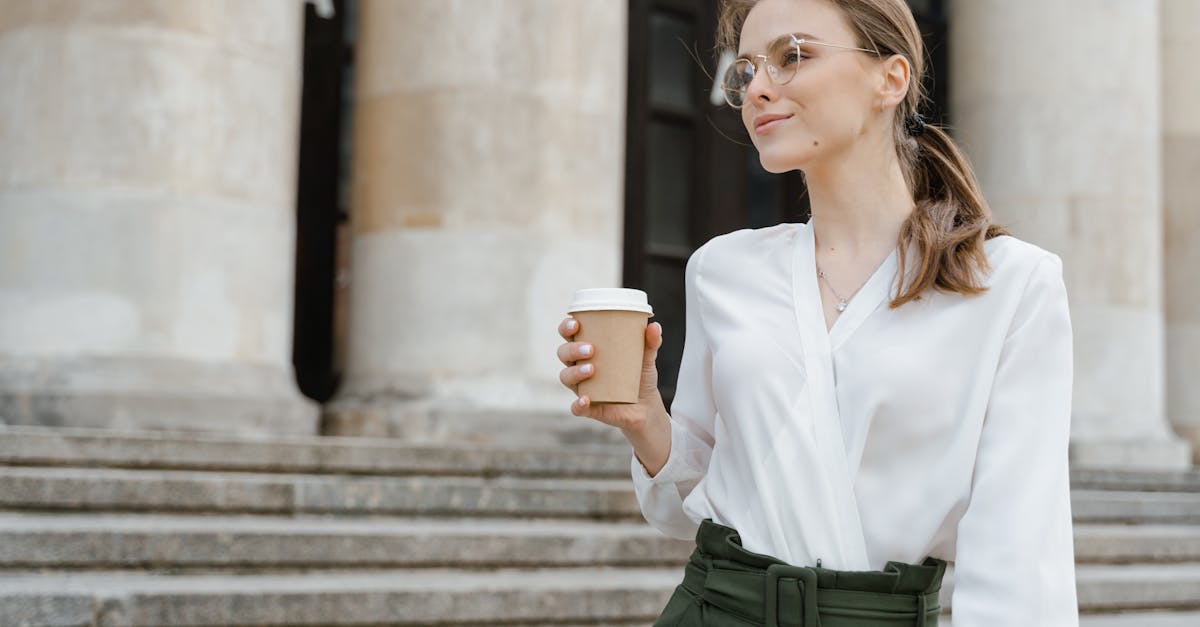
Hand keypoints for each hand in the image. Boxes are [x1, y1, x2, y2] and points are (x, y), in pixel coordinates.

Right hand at [556, 317, 671, 442]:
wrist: (646, 406)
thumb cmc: (639, 375)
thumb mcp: (646, 358)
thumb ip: (650, 342)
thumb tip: (655, 327)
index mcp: (588, 349)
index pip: (569, 334)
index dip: (566, 327)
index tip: (576, 324)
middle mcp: (579, 366)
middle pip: (563, 353)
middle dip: (572, 349)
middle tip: (590, 349)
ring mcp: (582, 387)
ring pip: (566, 377)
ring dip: (574, 373)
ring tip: (591, 369)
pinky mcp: (588, 407)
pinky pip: (576, 407)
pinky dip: (578, 404)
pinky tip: (586, 400)